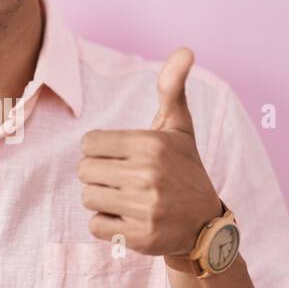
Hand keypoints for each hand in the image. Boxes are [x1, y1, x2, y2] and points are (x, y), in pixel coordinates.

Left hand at [77, 47, 221, 269]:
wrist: (204, 224)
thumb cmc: (183, 169)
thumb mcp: (179, 128)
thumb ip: (172, 88)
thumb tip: (185, 50)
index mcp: (151, 144)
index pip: (89, 143)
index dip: (101, 150)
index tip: (122, 157)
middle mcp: (148, 175)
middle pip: (84, 171)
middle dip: (99, 175)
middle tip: (123, 179)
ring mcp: (144, 208)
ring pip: (88, 198)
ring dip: (102, 200)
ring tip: (127, 199)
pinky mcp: (139, 237)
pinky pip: (96, 226)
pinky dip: (107, 225)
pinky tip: (129, 219)